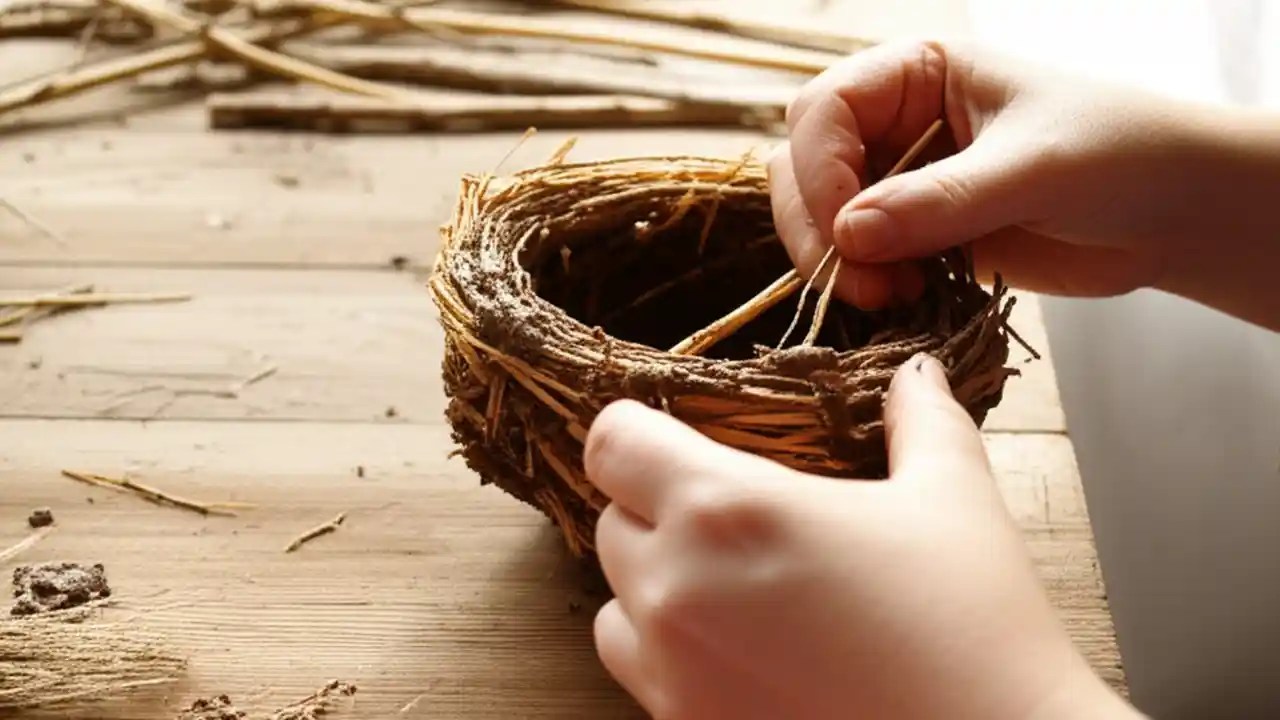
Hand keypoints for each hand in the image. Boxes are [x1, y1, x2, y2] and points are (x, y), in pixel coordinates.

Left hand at [586, 354, 1140, 719]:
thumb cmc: (974, 629)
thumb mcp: (954, 499)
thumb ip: (922, 419)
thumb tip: (915, 373)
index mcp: (725, 509)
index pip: (612, 444)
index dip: (634, 430)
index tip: (669, 433)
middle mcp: (675, 589)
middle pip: (611, 523)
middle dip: (657, 510)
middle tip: (731, 517)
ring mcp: (672, 673)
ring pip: (614, 606)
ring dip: (654, 587)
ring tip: (732, 589)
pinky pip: (643, 676)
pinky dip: (672, 655)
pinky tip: (748, 653)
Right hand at [770, 39, 1279, 328]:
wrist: (1174, 212)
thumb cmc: (1121, 155)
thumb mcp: (1031, 170)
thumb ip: (938, 201)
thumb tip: (847, 235)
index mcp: (918, 73)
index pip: (825, 110)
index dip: (821, 171)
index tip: (848, 233)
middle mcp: (897, 120)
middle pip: (804, 164)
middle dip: (820, 227)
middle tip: (863, 283)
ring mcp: (902, 179)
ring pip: (821, 215)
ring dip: (836, 261)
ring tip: (888, 296)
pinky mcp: (915, 233)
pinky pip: (857, 255)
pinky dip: (862, 280)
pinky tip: (900, 299)